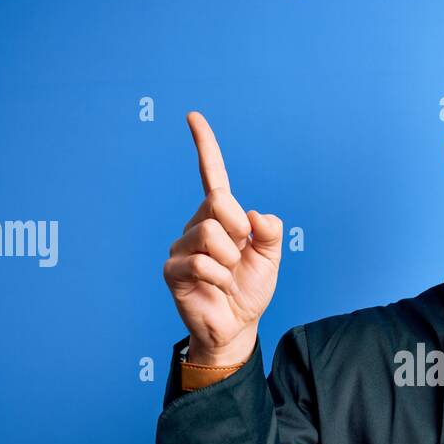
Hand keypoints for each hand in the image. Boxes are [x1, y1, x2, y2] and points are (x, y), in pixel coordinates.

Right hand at [163, 111, 282, 363]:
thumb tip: (253, 214)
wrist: (238, 326)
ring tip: (227, 275)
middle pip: (218, 202)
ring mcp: (182, 246)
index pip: (211, 176)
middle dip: (238, 229)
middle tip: (240, 255)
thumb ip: (270, 231)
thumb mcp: (270, 257)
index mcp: (221, 217)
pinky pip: (200, 262)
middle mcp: (197, 225)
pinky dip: (218, 276)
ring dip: (229, 258)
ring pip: (209, 233)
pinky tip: (217, 287)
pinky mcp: (172, 270)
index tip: (193, 116)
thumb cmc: (250, 290)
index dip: (204, 146)